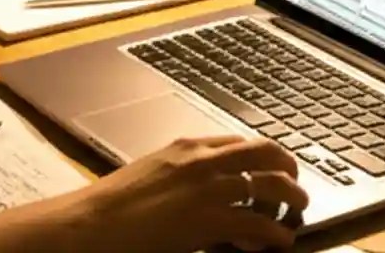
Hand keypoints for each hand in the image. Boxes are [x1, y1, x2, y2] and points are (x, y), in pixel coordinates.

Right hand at [75, 135, 309, 252]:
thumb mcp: (150, 175)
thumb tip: (196, 193)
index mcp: (186, 147)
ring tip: (295, 214)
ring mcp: (209, 188)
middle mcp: (203, 160)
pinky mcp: (210, 220)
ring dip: (293, 199)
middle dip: (288, 169)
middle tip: (293, 190)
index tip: (266, 174)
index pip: (239, 142)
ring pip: (273, 185)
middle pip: (267, 153)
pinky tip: (278, 243)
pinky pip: (260, 225)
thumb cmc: (111, 206)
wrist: (90, 224)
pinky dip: (277, 234)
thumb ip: (179, 177)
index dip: (260, 159)